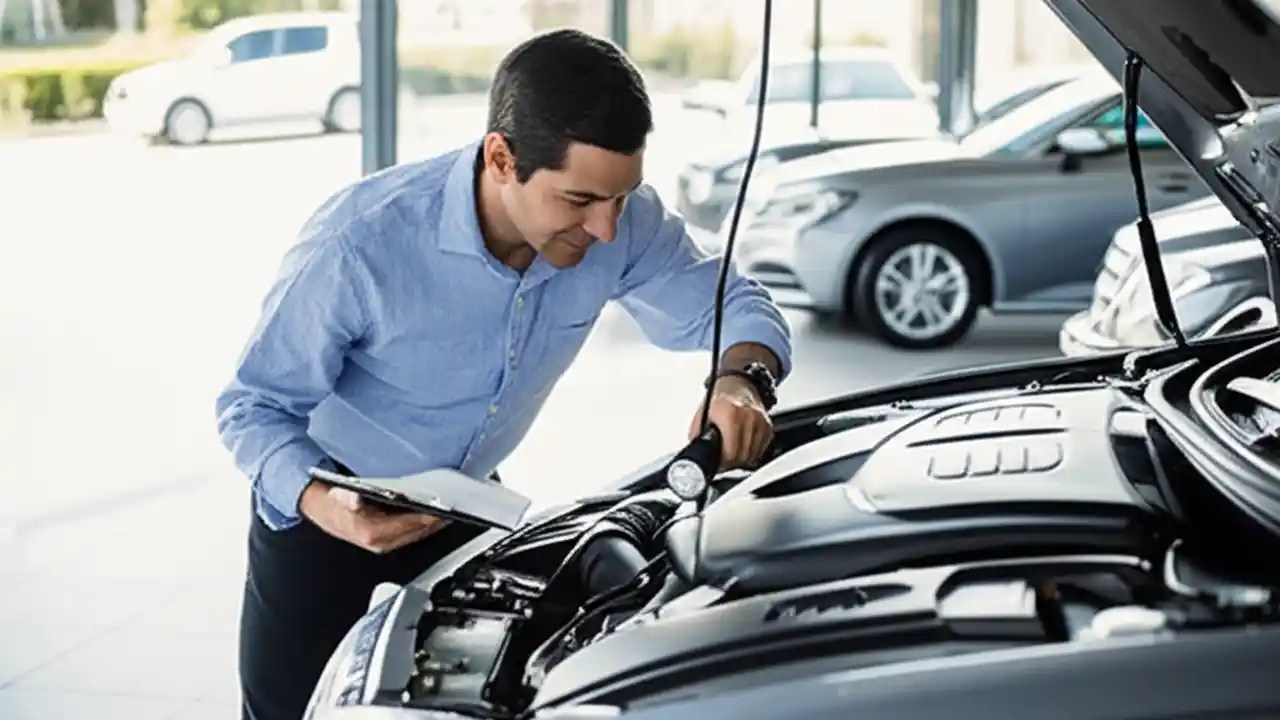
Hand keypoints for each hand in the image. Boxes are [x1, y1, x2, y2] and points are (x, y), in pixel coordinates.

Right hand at [298, 481, 449, 553]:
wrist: (318, 506)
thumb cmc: (330, 499)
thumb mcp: (335, 494)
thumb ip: (345, 498)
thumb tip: (353, 500)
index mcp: (368, 531)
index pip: (404, 527)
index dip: (422, 520)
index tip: (439, 512)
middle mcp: (377, 540)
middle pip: (413, 533)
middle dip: (432, 524)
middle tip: (450, 512)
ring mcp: (382, 541)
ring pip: (413, 535)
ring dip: (429, 526)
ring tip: (445, 513)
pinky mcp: (384, 537)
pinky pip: (408, 532)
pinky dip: (420, 525)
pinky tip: (430, 516)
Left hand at [688, 375, 773, 470]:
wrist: (737, 385)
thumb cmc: (719, 400)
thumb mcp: (702, 416)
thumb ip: (699, 437)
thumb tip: (698, 455)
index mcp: (729, 414)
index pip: (730, 452)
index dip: (722, 462)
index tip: (717, 462)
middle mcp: (748, 417)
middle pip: (742, 456)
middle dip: (731, 462)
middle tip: (723, 458)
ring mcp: (760, 422)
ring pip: (752, 456)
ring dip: (741, 458)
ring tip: (731, 450)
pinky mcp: (768, 426)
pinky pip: (760, 450)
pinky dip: (751, 451)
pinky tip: (742, 443)